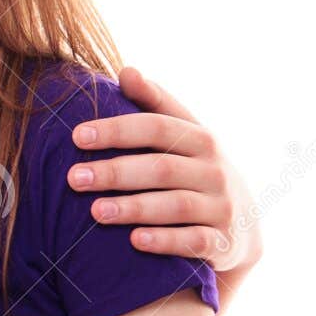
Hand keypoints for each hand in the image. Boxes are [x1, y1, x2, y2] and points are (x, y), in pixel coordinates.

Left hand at [67, 66, 260, 284]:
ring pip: (176, 205)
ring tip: (95, 211)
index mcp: (199, 138)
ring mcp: (221, 207)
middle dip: (115, 172)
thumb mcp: (182, 135)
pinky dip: (166, 241)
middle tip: (74, 178)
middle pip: (161, 167)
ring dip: (134, 207)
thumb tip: (126, 71)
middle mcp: (214, 170)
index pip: (157, 126)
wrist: (241, 223)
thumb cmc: (194, 168)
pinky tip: (136, 240)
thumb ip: (154, 104)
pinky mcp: (224, 243)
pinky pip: (196, 242)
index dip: (117, 130)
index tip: (77, 136)